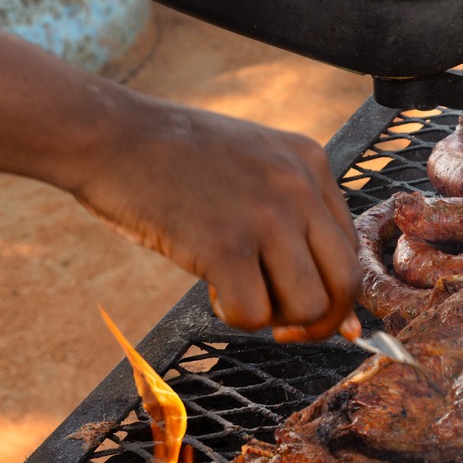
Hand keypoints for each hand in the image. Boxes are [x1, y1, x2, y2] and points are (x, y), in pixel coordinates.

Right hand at [71, 97, 363, 340]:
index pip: (351, 247)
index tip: (303, 307)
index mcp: (311, 164)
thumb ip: (292, 214)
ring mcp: (265, 216)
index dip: (333, 290)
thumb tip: (331, 299)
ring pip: (309, 306)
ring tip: (239, 295)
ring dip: (274, 319)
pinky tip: (213, 292)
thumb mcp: (253, 162)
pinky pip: (254, 314)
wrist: (111, 135)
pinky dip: (235, 318)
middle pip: (346, 283)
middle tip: (284, 328)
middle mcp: (299, 187)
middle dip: (321, 321)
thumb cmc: (175, 158)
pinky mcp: (224, 244)